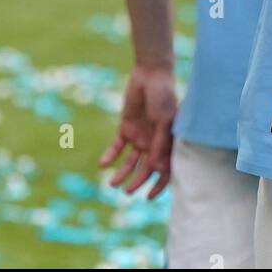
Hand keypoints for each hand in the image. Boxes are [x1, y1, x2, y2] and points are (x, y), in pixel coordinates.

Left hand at [99, 64, 176, 198]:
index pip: (166, 169)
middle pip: (146, 169)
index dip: (159, 185)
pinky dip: (110, 156)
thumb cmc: (163, 96)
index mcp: (168, 142)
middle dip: (137, 182)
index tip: (149, 197)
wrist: (150, 74)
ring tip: (113, 184)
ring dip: (122, 173)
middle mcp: (154, 142)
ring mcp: (140, 136)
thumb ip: (160, 144)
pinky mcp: (126, 128)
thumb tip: (156, 169)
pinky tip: (103, 164)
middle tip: (127, 192)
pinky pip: (117, 147)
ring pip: (130, 162)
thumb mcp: (164, 121)